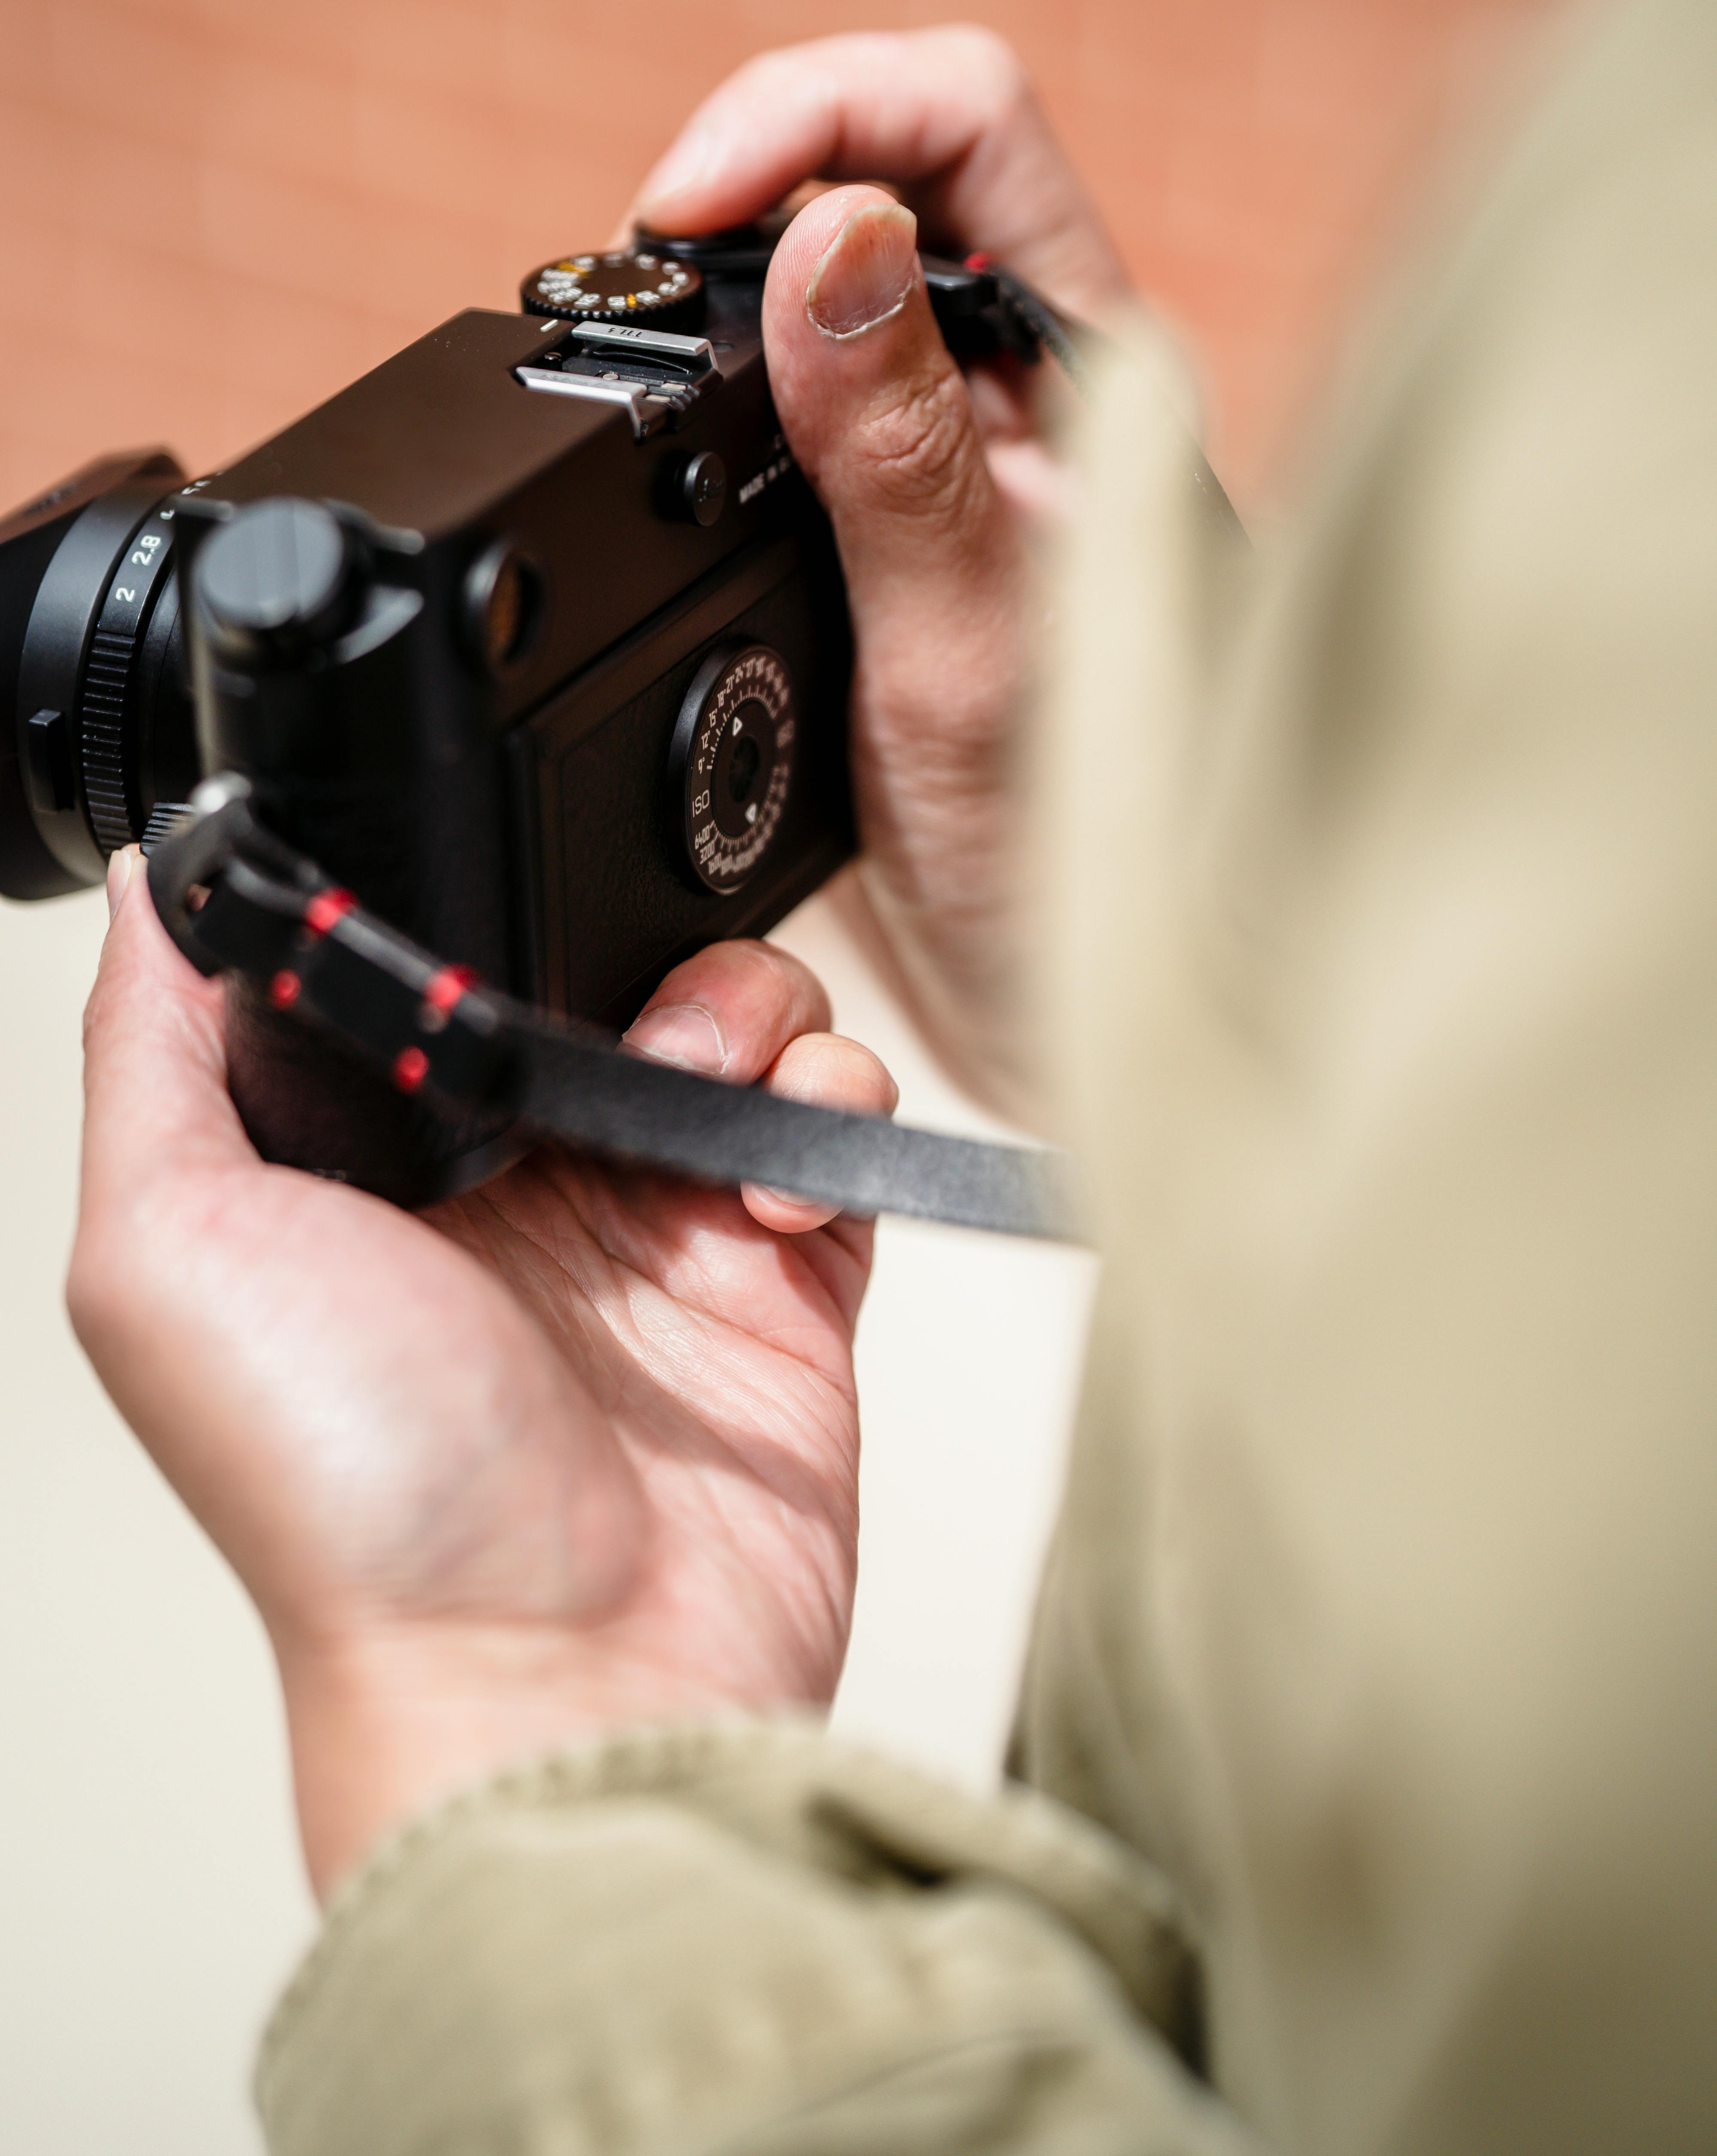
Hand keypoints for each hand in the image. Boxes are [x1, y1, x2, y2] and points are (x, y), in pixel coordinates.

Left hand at [69, 852, 894, 1898]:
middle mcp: (522, 1182)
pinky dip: (829, 1102)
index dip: (468, 908)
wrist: (554, 1671)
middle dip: (632, 942)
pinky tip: (766, 1181)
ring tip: (707, 1085)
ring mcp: (661, 1220)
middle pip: (607, 966)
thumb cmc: (343, 1493)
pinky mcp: (781, 1270)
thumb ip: (151, 1058)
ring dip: (746, 1002)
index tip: (482, 906)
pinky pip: (837, 1115)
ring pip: (739, 1013)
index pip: (440, 966)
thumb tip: (159, 895)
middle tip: (615, 1015)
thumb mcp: (169, 1255)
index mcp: (378, 1165)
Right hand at [630, 26, 1133, 1115]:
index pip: (965, 117)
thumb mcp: (973, 641)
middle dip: (736, 196)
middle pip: (877, 175)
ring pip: (821, 292)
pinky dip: (705, 413)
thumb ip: (899, 446)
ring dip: (714, 304)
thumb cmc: (1093, 851)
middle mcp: (1022, 393)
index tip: (681, 210)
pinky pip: (785, 418)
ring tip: (635, 380)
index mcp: (1085, 373)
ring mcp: (952, 463)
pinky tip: (664, 473)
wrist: (1081, 1002)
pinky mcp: (885, 539)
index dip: (812, 115)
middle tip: (634, 304)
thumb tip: (824, 241)